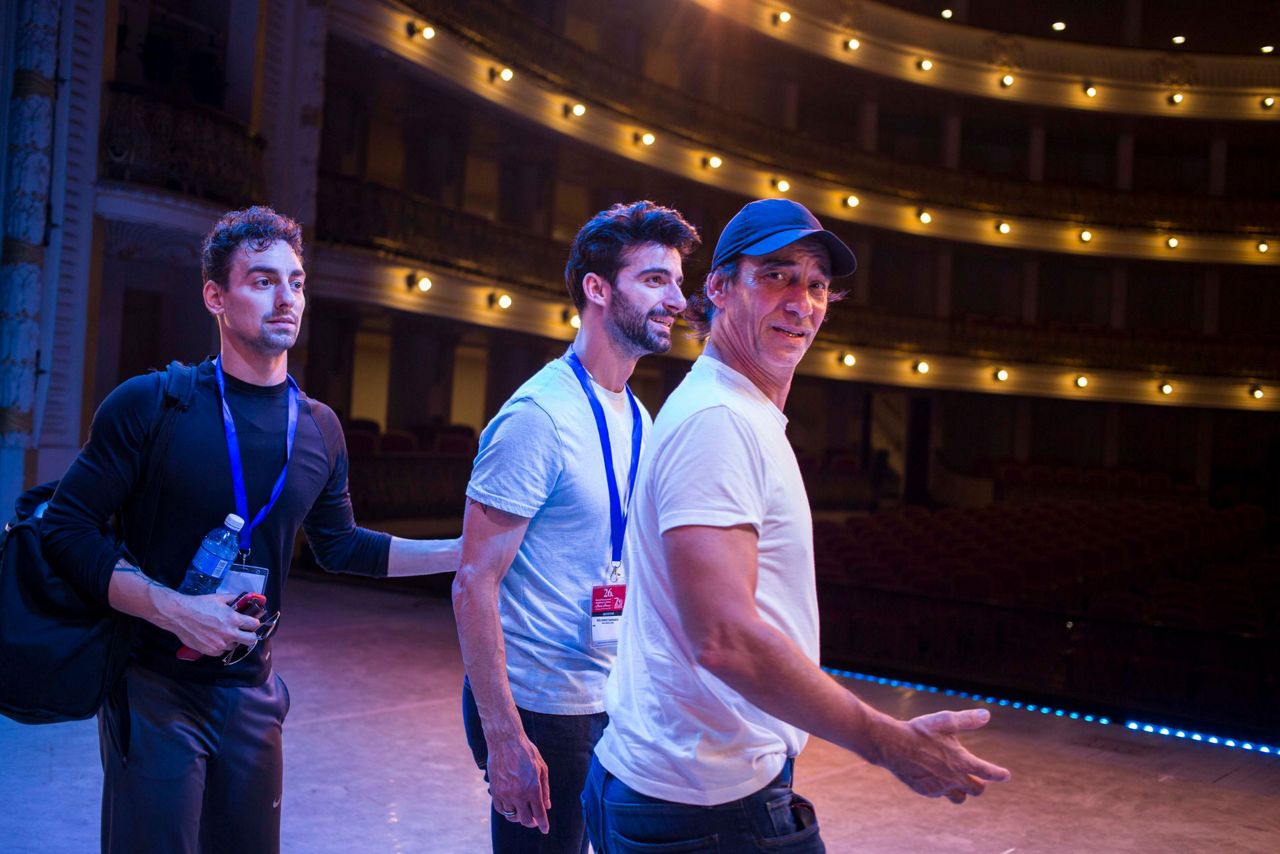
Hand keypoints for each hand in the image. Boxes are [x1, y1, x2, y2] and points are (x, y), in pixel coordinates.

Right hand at [157, 590, 261, 655]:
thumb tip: (243, 600)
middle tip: (244, 632)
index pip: (254, 625)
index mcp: (234, 619)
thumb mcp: (219, 598)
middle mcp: (229, 634)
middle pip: (251, 640)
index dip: (253, 623)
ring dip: (233, 641)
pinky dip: (220, 646)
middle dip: (249, 636)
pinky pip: (221, 651)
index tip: (250, 622)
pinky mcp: (210, 651)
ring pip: (234, 646)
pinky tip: (215, 639)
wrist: (180, 615)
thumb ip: (234, 600)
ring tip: (224, 634)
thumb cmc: (199, 605)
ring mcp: (220, 644)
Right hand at [486, 732, 550, 833]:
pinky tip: (512, 805)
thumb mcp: (542, 768)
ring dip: (519, 815)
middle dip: (532, 822)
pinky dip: (507, 811)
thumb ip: (545, 789)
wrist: (505, 741)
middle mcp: (518, 794)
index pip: (539, 814)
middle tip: (535, 820)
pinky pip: (501, 809)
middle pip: (525, 820)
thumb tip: (547, 806)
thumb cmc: (526, 752)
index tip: (545, 829)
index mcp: (533, 788)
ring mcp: (505, 793)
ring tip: (523, 809)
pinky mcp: (494, 791)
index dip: (543, 824)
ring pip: (512, 816)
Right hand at [878, 708, 1010, 804]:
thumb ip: (967, 719)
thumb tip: (987, 715)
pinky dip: (942, 788)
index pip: (987, 772)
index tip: (1005, 775)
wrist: (892, 745)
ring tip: (957, 780)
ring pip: (959, 798)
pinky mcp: (926, 791)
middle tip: (978, 777)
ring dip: (962, 790)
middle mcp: (953, 778)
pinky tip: (935, 777)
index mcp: (961, 762)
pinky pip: (940, 795)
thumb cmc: (919, 731)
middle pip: (977, 790)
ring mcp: (939, 787)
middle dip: (980, 784)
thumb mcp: (945, 721)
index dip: (999, 774)